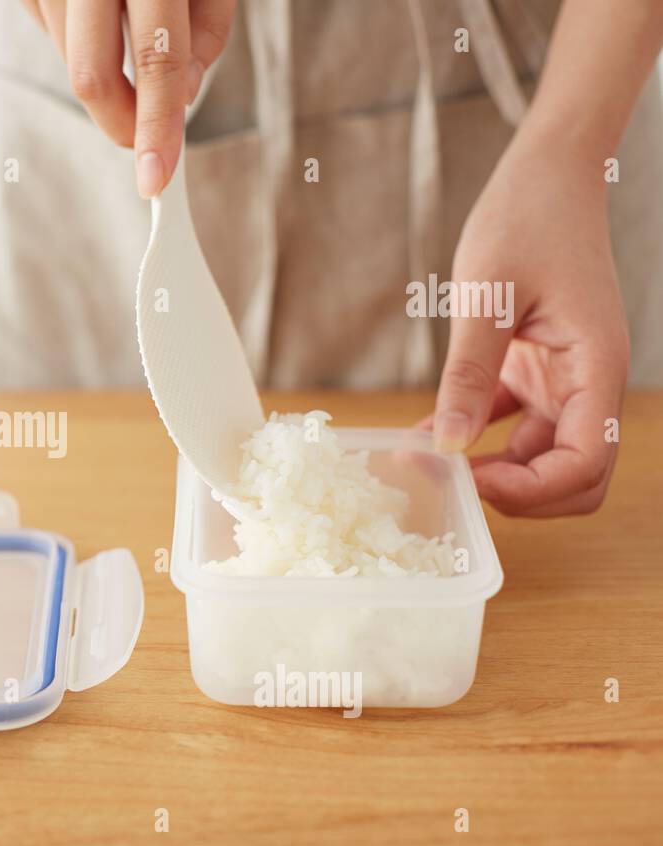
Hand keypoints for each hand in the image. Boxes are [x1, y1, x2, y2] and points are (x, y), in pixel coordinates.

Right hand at [20, 0, 235, 196]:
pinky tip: (97, 1)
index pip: (155, 60)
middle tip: (146, 140)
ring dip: (105, 64)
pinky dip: (78, 32)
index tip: (157, 180)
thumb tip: (181, 95)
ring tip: (129, 16)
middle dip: (120, 120)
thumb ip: (207, 27)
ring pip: (68, 55)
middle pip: (90, 75)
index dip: (157, 128)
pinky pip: (47, 26)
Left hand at [429, 126, 628, 516]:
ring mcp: (562, 381)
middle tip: (449, 482)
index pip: (585, 465)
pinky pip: (511, 426)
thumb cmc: (527, 218)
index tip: (469, 479)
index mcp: (596, 368)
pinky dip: (475, 437)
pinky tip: (428, 433)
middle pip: (572, 478)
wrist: (544, 174)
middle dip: (518, 495)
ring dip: (491, 470)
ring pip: (539, 458)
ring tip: (426, 459)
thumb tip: (450, 445)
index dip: (531, 491)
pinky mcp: (534, 372)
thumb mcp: (486, 298)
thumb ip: (469, 374)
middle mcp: (587, 384)